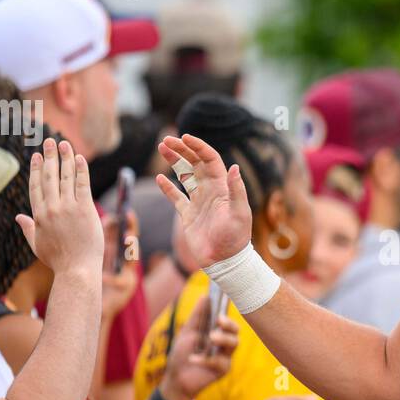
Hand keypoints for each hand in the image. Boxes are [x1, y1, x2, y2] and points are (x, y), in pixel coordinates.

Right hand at [15, 138, 102, 277]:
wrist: (77, 270)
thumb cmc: (58, 261)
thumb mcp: (37, 245)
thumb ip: (28, 228)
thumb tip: (18, 217)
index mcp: (38, 216)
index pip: (36, 186)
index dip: (35, 169)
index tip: (36, 156)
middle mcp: (52, 209)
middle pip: (48, 177)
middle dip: (48, 157)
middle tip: (49, 141)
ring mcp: (68, 208)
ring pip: (65, 177)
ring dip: (65, 158)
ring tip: (64, 144)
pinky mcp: (85, 209)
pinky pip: (82, 185)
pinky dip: (81, 170)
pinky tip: (79, 158)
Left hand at [101, 210, 139, 320]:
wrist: (91, 309)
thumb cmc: (91, 283)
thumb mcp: (93, 260)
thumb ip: (96, 243)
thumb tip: (97, 222)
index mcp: (117, 256)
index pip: (124, 234)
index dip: (126, 222)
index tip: (124, 210)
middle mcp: (126, 264)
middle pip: (132, 243)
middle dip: (133, 228)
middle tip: (130, 215)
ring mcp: (129, 276)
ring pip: (133, 259)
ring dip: (132, 248)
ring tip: (128, 239)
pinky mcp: (126, 289)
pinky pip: (120, 281)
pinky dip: (112, 278)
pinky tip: (105, 276)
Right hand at [156, 133, 252, 266]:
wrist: (225, 262)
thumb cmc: (235, 238)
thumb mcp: (240, 213)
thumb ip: (237, 190)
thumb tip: (234, 167)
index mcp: (222, 188)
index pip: (209, 160)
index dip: (198, 147)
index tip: (185, 138)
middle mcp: (210, 191)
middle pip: (195, 164)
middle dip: (182, 150)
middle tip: (166, 140)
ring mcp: (198, 202)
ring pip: (184, 176)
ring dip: (174, 161)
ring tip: (162, 148)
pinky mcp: (188, 216)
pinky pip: (176, 197)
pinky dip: (168, 188)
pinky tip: (160, 178)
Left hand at [159, 296, 238, 399]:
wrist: (175, 377)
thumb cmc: (182, 353)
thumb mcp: (187, 332)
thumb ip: (197, 316)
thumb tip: (205, 296)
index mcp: (217, 332)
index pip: (227, 321)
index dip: (227, 311)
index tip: (224, 302)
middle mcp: (225, 343)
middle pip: (235, 331)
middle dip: (229, 324)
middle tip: (219, 320)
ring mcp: (226, 356)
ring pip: (234, 344)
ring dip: (223, 338)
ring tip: (211, 337)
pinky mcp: (223, 370)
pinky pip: (219, 362)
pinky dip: (205, 359)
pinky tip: (192, 358)